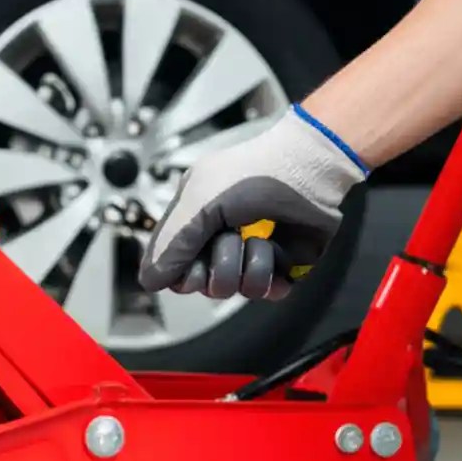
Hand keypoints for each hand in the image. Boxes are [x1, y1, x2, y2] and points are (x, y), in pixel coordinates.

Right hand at [138, 105, 366, 299]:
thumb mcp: (201, 200)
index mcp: (193, 223)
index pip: (172, 269)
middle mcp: (217, 243)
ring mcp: (249, 257)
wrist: (311, 167)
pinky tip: (278, 250)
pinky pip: (266, 293)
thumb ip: (173, 243)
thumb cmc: (254, 173)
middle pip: (203, 285)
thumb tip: (149, 283)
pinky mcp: (280, 267)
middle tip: (232, 235)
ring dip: (251, 264)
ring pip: (235, 290)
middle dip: (220, 265)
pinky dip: (273, 274)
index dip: (181, 271)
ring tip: (262, 236)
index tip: (196, 252)